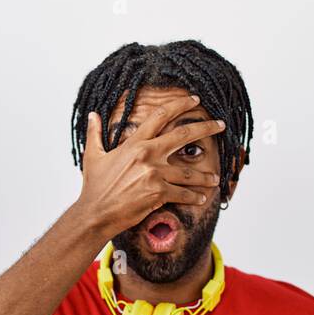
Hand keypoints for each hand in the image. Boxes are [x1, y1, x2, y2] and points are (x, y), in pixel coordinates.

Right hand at [74, 99, 222, 235]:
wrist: (95, 213)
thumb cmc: (94, 187)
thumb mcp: (92, 156)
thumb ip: (95, 134)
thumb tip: (92, 116)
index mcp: (134, 143)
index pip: (160, 116)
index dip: (180, 105)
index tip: (194, 101)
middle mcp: (147, 154)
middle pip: (183, 135)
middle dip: (205, 128)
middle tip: (220, 124)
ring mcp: (154, 174)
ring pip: (188, 171)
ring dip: (204, 175)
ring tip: (214, 178)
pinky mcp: (158, 193)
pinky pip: (182, 193)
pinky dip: (193, 196)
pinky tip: (201, 197)